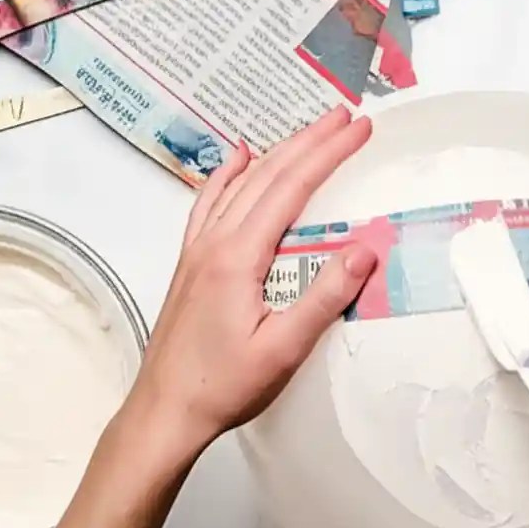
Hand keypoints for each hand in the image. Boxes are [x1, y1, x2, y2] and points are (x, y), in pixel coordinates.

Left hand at [123, 107, 376, 455]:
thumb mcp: (283, 349)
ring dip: (277, 153)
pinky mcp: (190, 264)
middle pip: (267, 175)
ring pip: (240, 184)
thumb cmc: (223, 387)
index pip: (292, 188)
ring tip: (308, 132)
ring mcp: (197, 250)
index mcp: (239, 257)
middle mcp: (214, 242)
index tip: (358, 129)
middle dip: (309, 141)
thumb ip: (325, 297)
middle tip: (344, 117)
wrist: (165, 410)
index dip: (329, 154)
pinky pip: (210, 203)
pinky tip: (238, 161)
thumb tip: (364, 249)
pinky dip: (228, 175)